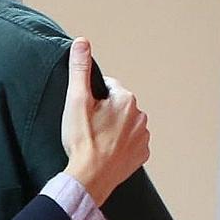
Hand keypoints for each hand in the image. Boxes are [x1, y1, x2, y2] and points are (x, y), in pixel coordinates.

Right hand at [59, 38, 148, 204]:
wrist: (90, 177)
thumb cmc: (83, 140)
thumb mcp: (76, 100)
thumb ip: (80, 69)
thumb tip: (82, 42)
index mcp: (125, 99)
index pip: (108, 88)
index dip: (92, 99)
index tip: (83, 113)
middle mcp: (140, 115)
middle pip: (117, 106)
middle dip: (104, 113)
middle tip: (87, 128)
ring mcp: (143, 137)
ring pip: (125, 125)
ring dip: (113, 129)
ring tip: (96, 142)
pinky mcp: (141, 155)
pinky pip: (131, 144)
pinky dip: (120, 146)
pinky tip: (106, 152)